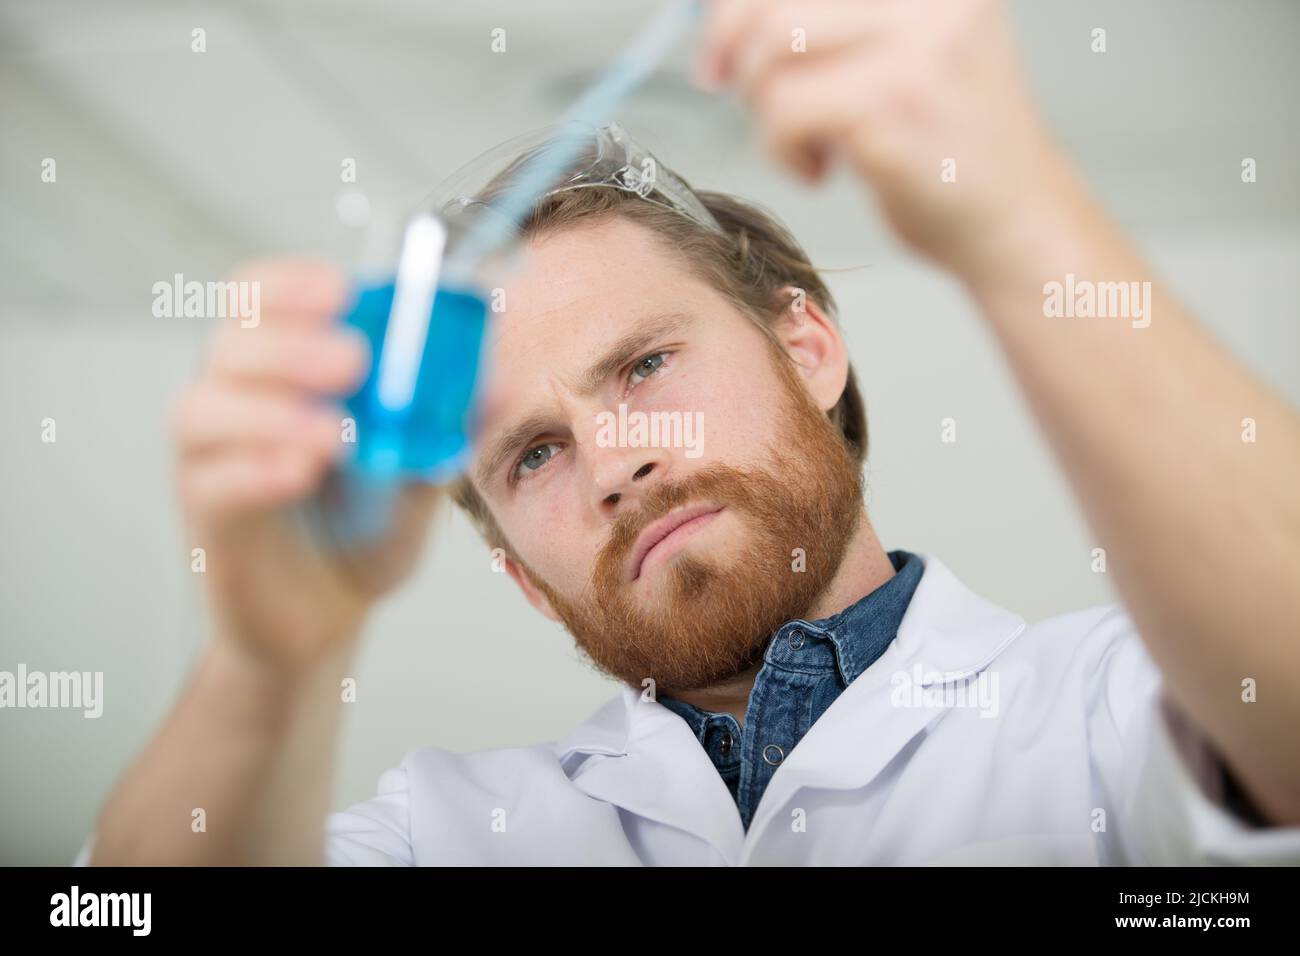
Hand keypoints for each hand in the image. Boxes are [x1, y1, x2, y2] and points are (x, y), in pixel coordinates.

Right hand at [171, 257, 440, 671]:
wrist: (329, 613)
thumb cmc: (367, 525)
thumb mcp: (417, 470)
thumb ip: (437, 426)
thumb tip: (484, 381)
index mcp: (281, 368)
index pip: (259, 298)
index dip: (290, 285)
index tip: (340, 290)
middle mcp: (234, 400)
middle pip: (229, 345)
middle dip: (291, 346)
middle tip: (353, 360)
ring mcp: (212, 459)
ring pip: (203, 410)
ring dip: (270, 411)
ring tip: (335, 432)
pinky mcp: (208, 520)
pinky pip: (214, 484)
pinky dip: (255, 472)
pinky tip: (301, 472)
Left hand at [697, 0, 1068, 274]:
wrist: (1016, 223)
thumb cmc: (950, 152)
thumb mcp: (906, 57)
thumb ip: (837, 26)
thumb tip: (731, 19)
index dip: (739, 11)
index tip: (719, 55)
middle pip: (775, 2)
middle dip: (739, 59)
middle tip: (751, 104)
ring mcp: (916, 47)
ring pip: (772, 52)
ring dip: (767, 110)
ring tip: (808, 143)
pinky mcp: (893, 105)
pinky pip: (785, 111)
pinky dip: (782, 151)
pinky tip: (820, 171)